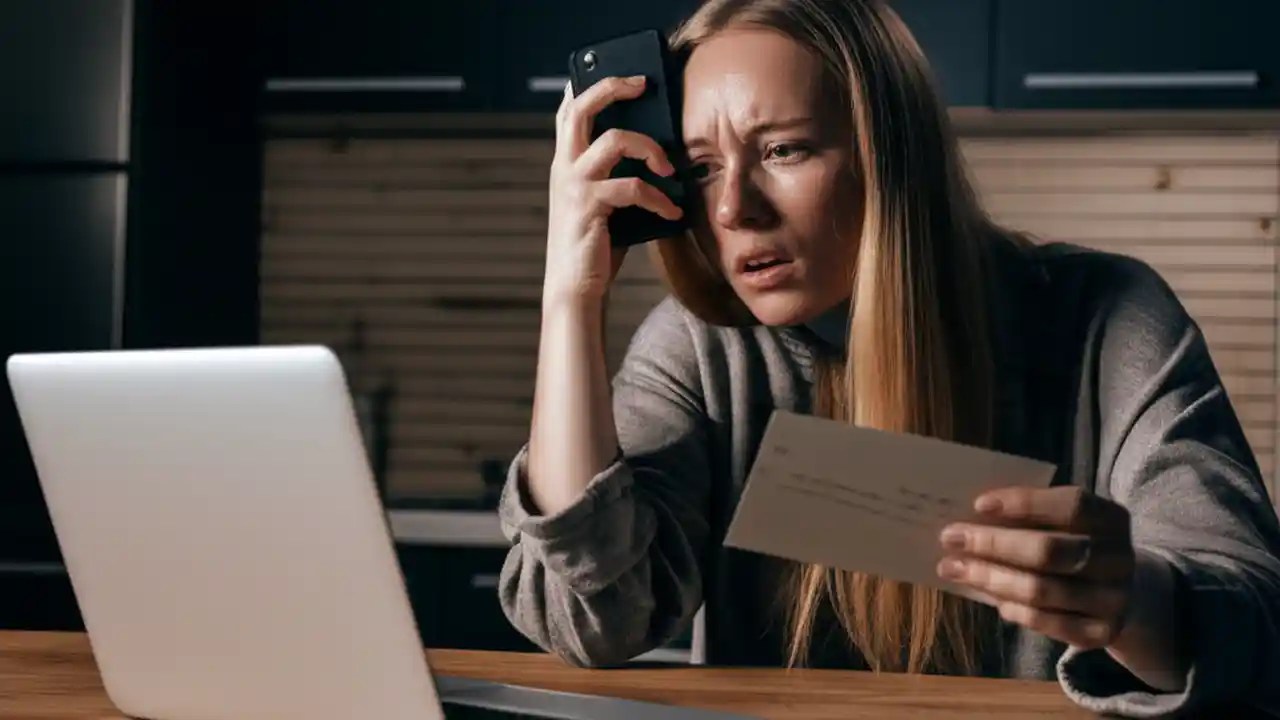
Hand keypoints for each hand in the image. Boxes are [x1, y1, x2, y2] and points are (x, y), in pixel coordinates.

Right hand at [543, 77, 682, 306]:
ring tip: (670, 168)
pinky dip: (659, 199)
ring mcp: (574, 184)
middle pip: (582, 108)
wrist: (575, 287)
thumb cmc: (595, 245)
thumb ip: (619, 175)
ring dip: (650, 148)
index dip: (587, 85)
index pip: (568, 111)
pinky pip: (633, 187)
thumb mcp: (605, 202)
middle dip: (613, 87)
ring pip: (614, 139)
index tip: (619, 74)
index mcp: (565, 163)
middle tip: (644, 84)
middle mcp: (564, 167)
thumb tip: (660, 154)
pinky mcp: (590, 206)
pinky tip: (673, 213)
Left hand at [936, 486, 1135, 649]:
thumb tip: (970, 518)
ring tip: (953, 569)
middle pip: (1050, 551)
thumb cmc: (1076, 545)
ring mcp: (1114, 599)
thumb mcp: (1066, 524)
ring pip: (1042, 590)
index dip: (1025, 503)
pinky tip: (994, 600)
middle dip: (993, 544)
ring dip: (990, 578)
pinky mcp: (1102, 634)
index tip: (978, 505)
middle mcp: (1120, 559)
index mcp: (1112, 519)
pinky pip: (1049, 623)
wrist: (1123, 593)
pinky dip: (1016, 610)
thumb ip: (1031, 517)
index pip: (1071, 505)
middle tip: (949, 538)